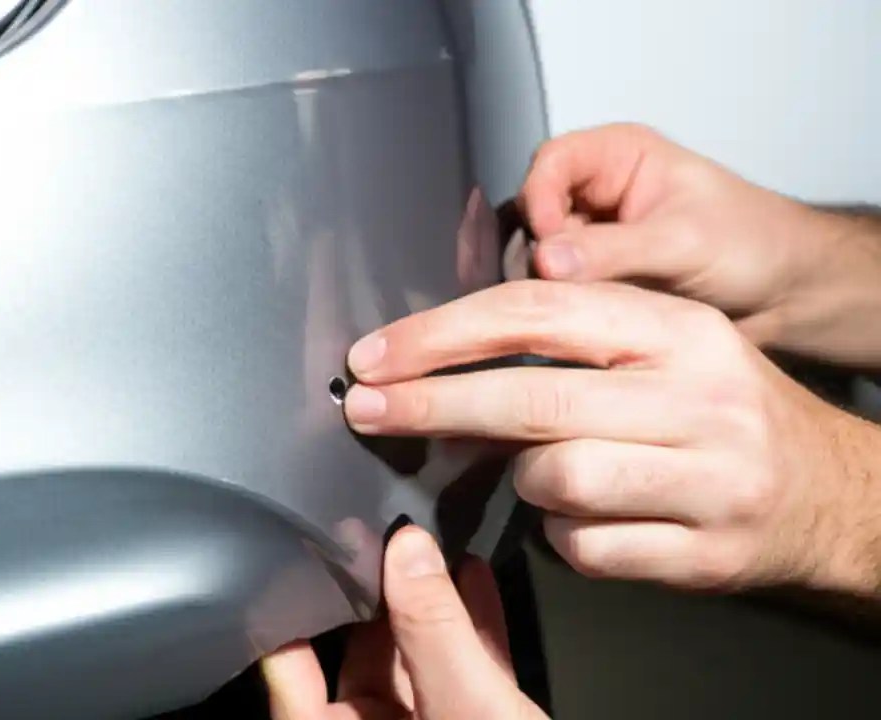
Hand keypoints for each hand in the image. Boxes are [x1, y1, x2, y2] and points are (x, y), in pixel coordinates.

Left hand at [262, 526, 546, 719]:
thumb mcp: (467, 709)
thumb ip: (433, 631)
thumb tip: (407, 548)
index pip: (292, 680)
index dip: (294, 619)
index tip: (302, 559)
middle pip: (359, 667)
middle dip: (377, 601)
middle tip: (382, 539)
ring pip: (416, 668)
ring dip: (429, 608)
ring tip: (431, 549)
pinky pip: (463, 681)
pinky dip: (472, 634)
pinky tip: (477, 583)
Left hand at [344, 280, 880, 595]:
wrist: (828, 492)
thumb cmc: (715, 411)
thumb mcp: (657, 349)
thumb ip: (565, 343)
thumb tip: (434, 361)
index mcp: (676, 329)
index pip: (535, 311)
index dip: (438, 334)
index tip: (373, 355)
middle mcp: (698, 397)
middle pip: (529, 398)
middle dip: (428, 405)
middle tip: (365, 410)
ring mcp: (708, 478)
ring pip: (553, 479)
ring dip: (520, 480)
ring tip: (539, 474)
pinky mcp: (702, 553)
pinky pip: (583, 548)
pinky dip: (562, 537)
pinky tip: (582, 519)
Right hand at [521, 123, 880, 367]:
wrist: (786, 297)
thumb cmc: (754, 245)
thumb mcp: (683, 241)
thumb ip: (612, 250)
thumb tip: (545, 260)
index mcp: (617, 156)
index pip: (550, 163)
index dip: (540, 201)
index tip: (548, 248)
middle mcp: (594, 194)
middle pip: (531, 212)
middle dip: (537, 250)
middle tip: (554, 287)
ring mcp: (589, 240)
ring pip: (535, 256)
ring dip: (546, 284)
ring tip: (572, 307)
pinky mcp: (590, 281)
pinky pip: (553, 291)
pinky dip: (559, 306)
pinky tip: (578, 320)